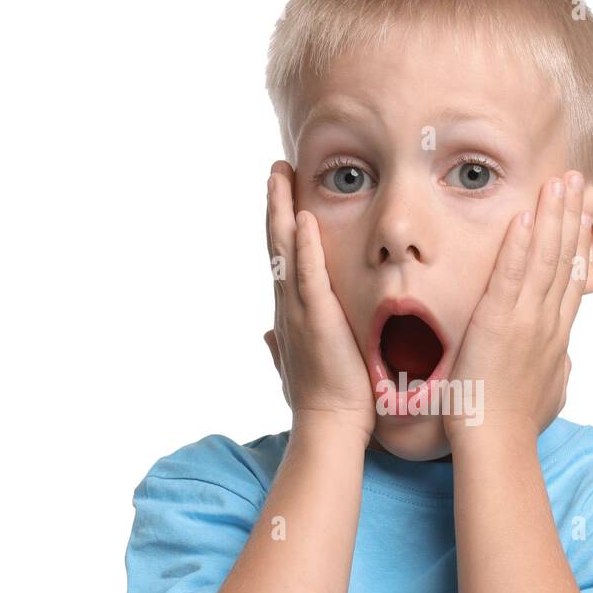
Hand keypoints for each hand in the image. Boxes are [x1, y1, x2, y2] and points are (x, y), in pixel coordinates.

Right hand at [263, 161, 375, 444]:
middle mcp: (288, 306)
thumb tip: (264, 336)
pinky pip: (309, 274)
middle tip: (276, 167)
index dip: (278, 224)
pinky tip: (304, 217)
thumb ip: (281, 347)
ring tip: (280, 175)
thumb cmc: (320, 400)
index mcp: (289, 313)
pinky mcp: (317, 319)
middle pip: (277, 243)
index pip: (282, 259)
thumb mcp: (299, 367)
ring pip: (285, 250)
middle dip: (275, 203)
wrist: (329, 425)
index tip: (280, 193)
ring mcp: (299, 310)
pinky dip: (305, 245)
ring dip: (281, 210)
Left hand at [443, 170, 590, 444]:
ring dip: (553, 216)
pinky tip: (526, 216)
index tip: (583, 215)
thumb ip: (556, 372)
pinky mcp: (498, 322)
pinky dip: (520, 245)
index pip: (572, 280)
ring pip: (545, 258)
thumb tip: (564, 364)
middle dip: (571, 215)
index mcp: (556, 338)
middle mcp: (547, 323)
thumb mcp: (547, 396)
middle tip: (576, 180)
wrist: (497, 443)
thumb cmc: (513, 427)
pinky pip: (512, 275)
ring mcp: (526, 321)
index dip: (579, 244)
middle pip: (565, 258)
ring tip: (559, 182)